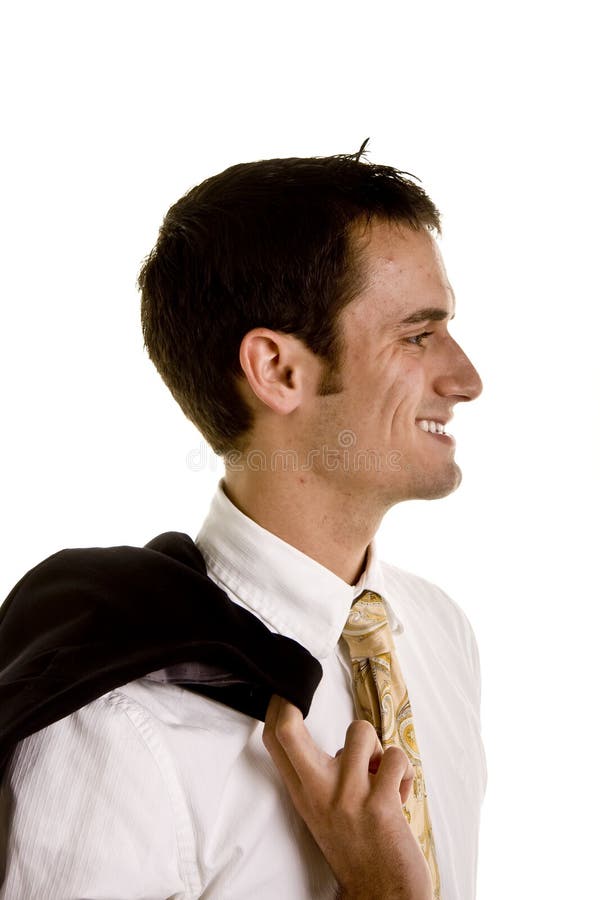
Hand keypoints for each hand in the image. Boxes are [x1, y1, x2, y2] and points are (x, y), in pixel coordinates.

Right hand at [262, 695, 432, 899]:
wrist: (381, 894)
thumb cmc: (358, 849)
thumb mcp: (324, 813)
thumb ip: (323, 779)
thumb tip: (337, 745)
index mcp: (304, 794)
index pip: (276, 744)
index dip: (277, 709)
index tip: (285, 694)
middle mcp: (319, 793)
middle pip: (289, 732)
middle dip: (291, 704)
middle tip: (300, 699)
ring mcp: (348, 796)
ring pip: (361, 731)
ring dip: (379, 748)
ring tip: (379, 774)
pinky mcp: (380, 804)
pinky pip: (396, 757)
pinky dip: (403, 773)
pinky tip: (399, 795)